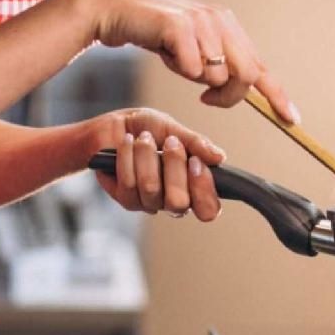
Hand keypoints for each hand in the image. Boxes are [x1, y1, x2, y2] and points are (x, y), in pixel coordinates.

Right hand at [76, 0, 297, 119]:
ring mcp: (201, 20)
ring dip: (193, 78)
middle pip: (245, 75)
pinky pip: (193, 68)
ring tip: (174, 58)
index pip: (260, 66)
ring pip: (217, 75)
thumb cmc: (154, 32)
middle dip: (227, 96)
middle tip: (205, 98)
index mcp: (227, 25)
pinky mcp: (180, 24)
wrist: (116, 9)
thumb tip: (237, 91)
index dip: (277, 95)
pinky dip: (178, 69)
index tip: (292, 119)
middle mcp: (220, 19)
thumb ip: (216, 65)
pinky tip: (164, 52)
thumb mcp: (193, 49)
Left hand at [88, 107, 227, 218]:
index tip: (196, 162)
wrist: (114, 125)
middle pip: (179, 203)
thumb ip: (196, 144)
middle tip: (171, 143)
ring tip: (144, 137)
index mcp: (192, 186)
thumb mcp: (174, 129)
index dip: (204, 190)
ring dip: (147, 156)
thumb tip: (219, 157)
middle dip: (174, 167)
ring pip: (151, 189)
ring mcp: (148, 202)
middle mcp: (172, 200)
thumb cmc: (147, 128)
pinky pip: (129, 183)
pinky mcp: (125, 199)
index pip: (208, 209)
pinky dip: (128, 156)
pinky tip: (128, 142)